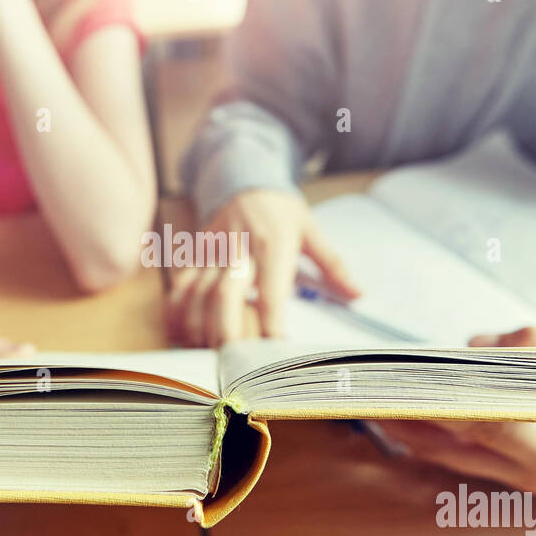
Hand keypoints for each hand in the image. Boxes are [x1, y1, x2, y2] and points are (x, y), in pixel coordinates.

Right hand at [164, 189, 359, 346]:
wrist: (243, 176)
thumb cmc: (280, 210)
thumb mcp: (310, 229)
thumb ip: (332, 265)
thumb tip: (357, 294)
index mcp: (273, 243)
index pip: (270, 290)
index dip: (270, 323)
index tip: (275, 349)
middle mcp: (239, 248)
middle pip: (225, 295)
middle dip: (226, 331)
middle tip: (234, 359)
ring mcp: (213, 250)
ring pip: (197, 293)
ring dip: (199, 326)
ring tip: (208, 352)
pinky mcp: (195, 252)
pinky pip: (180, 284)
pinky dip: (178, 310)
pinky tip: (183, 333)